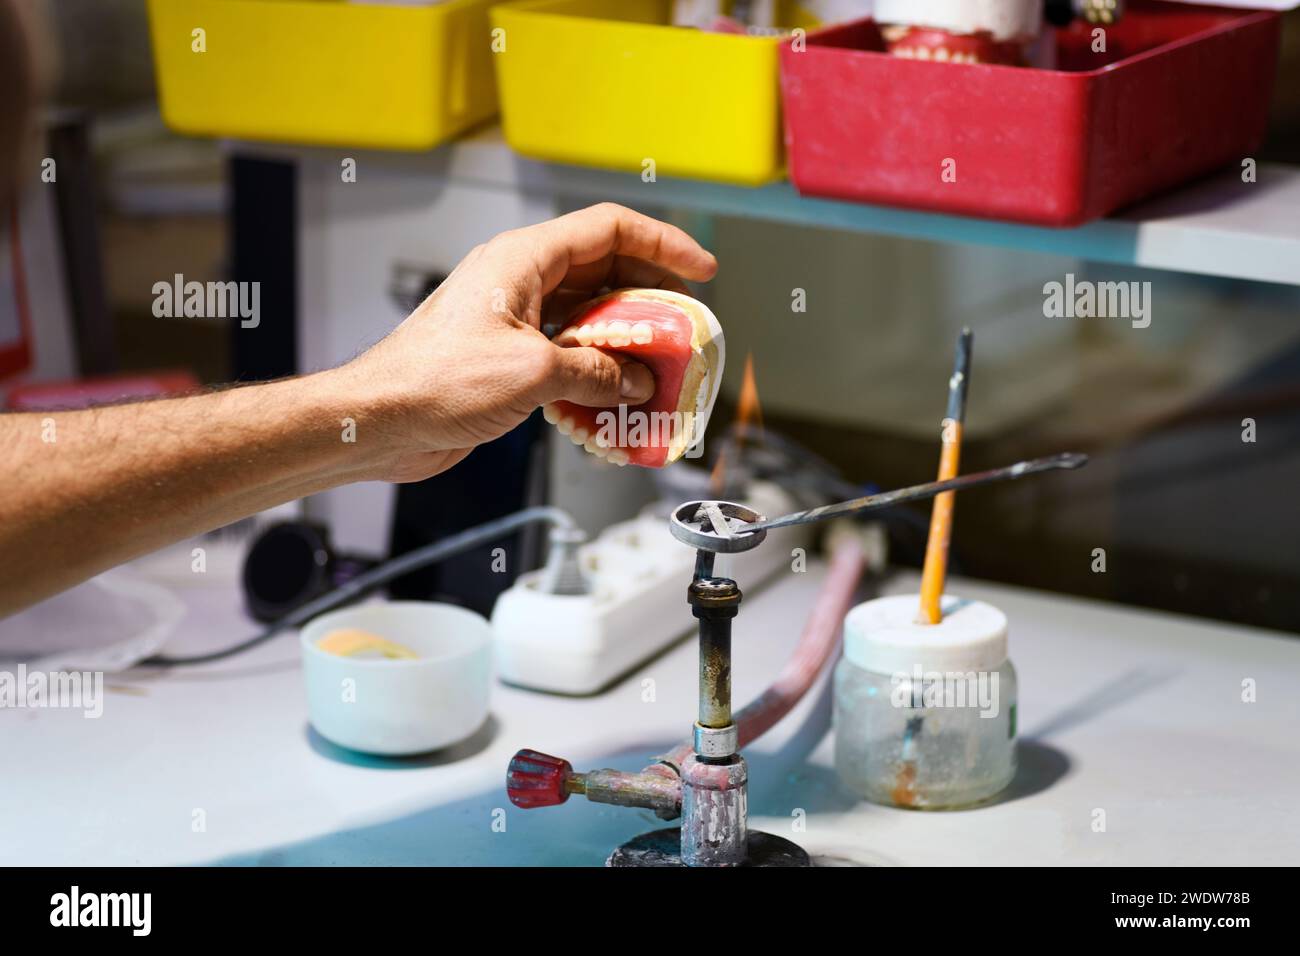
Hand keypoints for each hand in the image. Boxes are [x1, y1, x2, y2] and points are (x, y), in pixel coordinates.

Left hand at [337, 203, 717, 482]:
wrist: (382, 420)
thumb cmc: (434, 381)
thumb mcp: (533, 372)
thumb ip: (596, 373)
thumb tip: (636, 381)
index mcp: (524, 260)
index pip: (609, 230)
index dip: (662, 244)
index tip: (701, 268)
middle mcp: (520, 282)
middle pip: (604, 273)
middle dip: (651, 300)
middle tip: (686, 327)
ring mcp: (514, 319)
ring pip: (588, 317)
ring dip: (626, 343)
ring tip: (659, 369)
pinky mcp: (509, 357)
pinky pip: (568, 354)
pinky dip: (597, 372)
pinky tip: (617, 399)